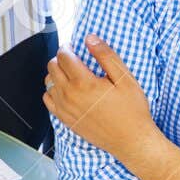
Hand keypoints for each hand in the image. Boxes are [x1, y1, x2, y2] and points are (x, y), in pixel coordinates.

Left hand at [44, 35, 156, 158]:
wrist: (132, 141)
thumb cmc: (132, 110)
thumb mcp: (125, 79)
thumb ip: (106, 56)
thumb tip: (90, 38)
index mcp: (84, 83)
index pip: (64, 56)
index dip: (67, 47)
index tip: (74, 46)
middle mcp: (69, 96)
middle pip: (52, 67)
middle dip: (61, 58)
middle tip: (74, 59)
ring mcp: (64, 109)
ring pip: (48, 82)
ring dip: (56, 74)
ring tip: (72, 74)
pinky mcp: (65, 120)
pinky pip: (48, 99)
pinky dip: (53, 91)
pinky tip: (67, 90)